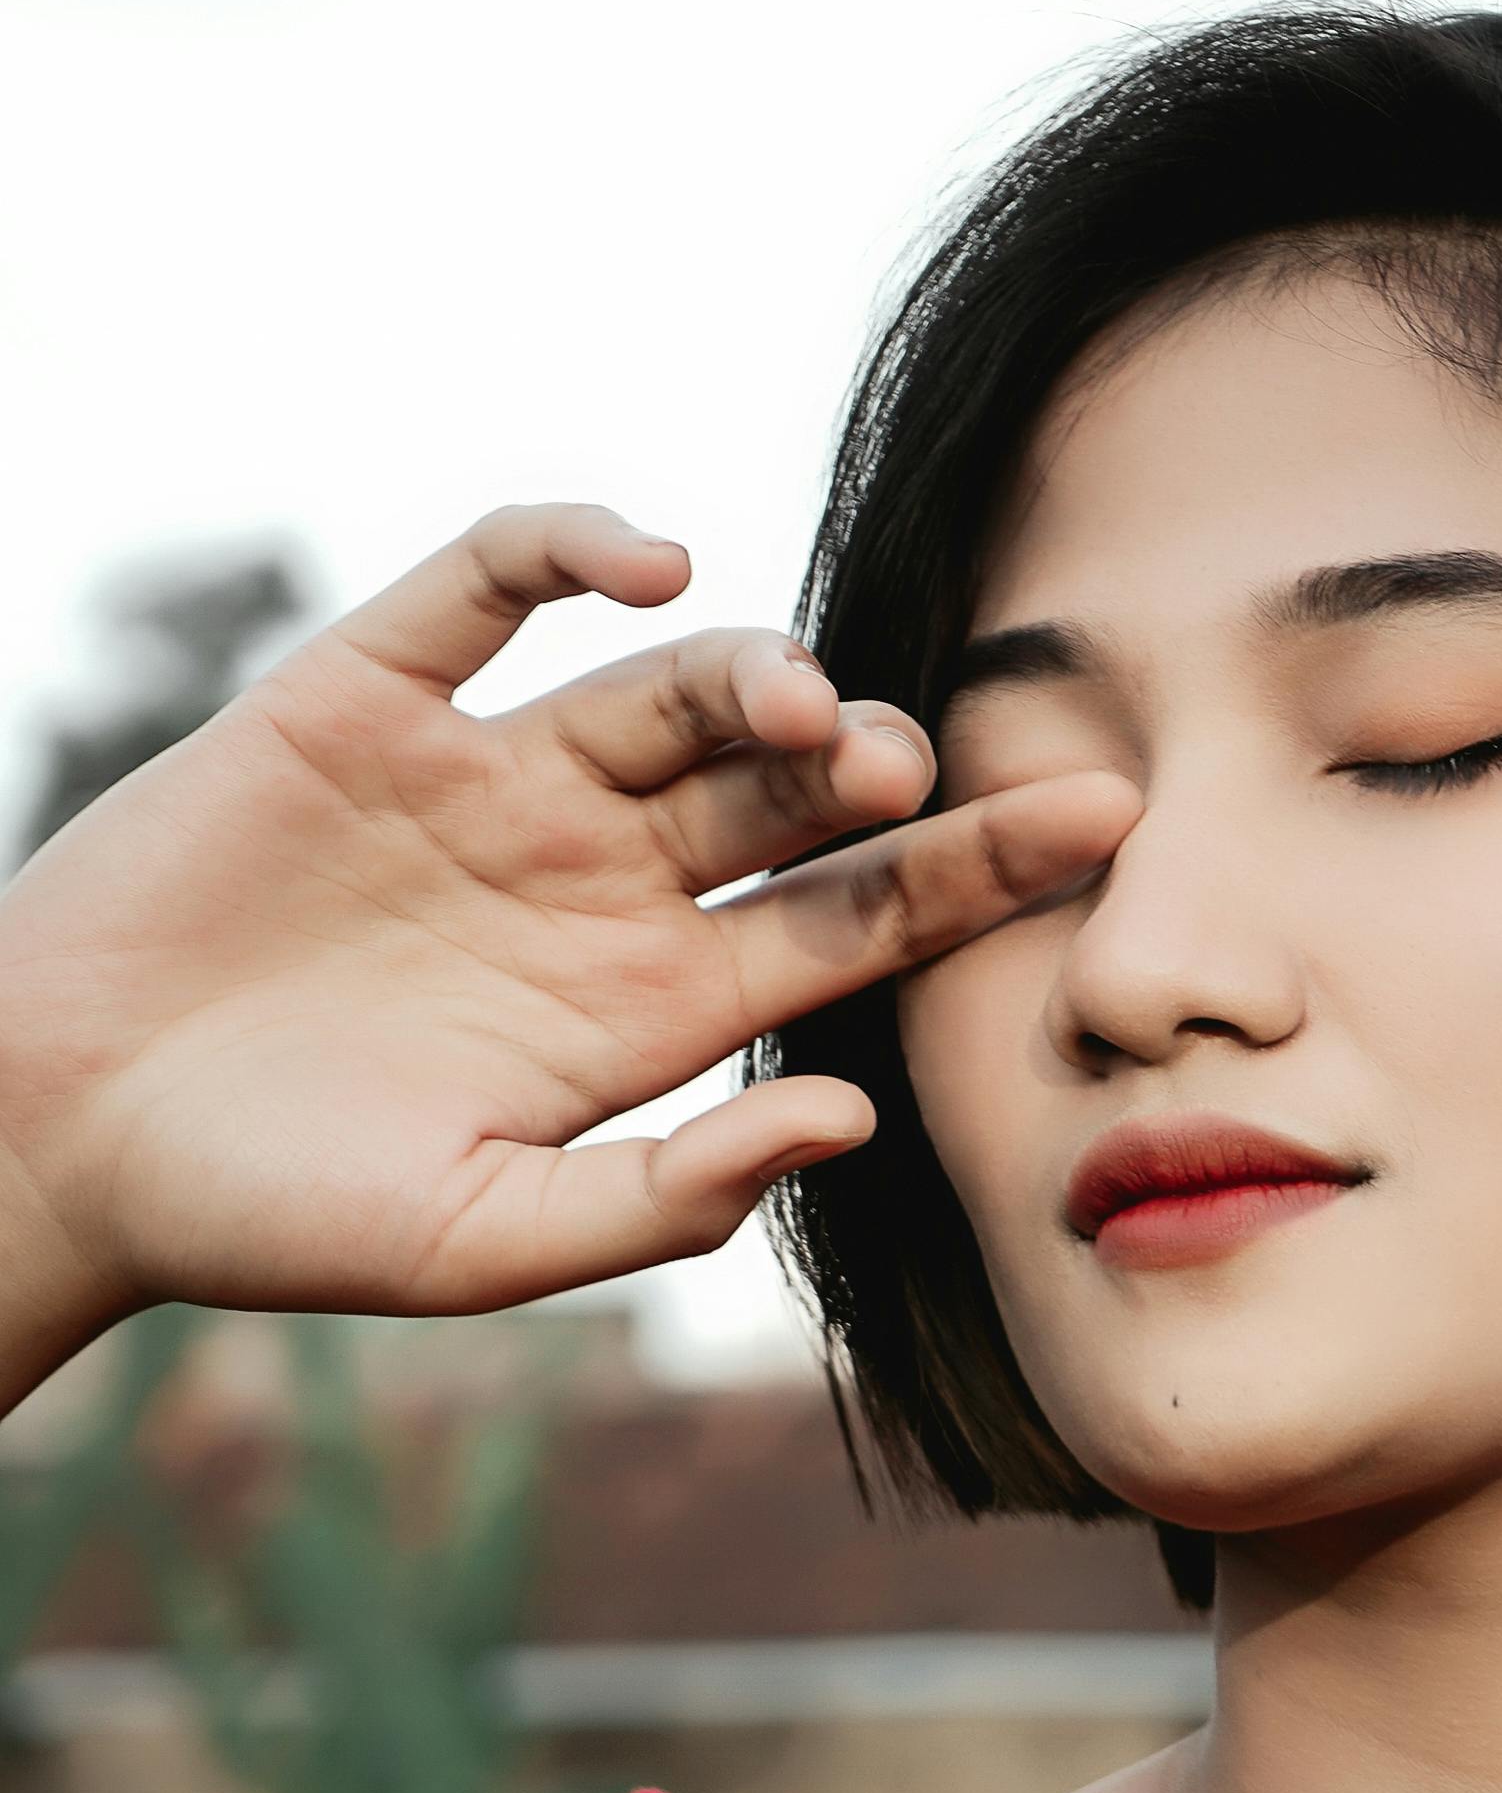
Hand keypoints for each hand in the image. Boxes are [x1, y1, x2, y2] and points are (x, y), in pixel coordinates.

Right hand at [0, 502, 1137, 1346]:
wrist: (57, 1134)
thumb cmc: (269, 1214)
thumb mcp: (479, 1242)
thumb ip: (663, 1199)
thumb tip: (849, 1126)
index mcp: (650, 1002)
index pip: (854, 916)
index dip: (976, 868)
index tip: (1105, 825)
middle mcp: (596, 874)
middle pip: (791, 791)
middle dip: (876, 767)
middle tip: (921, 766)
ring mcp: (488, 778)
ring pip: (667, 685)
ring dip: (754, 675)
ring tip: (805, 705)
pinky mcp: (363, 698)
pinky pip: (489, 588)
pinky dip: (569, 550)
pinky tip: (648, 566)